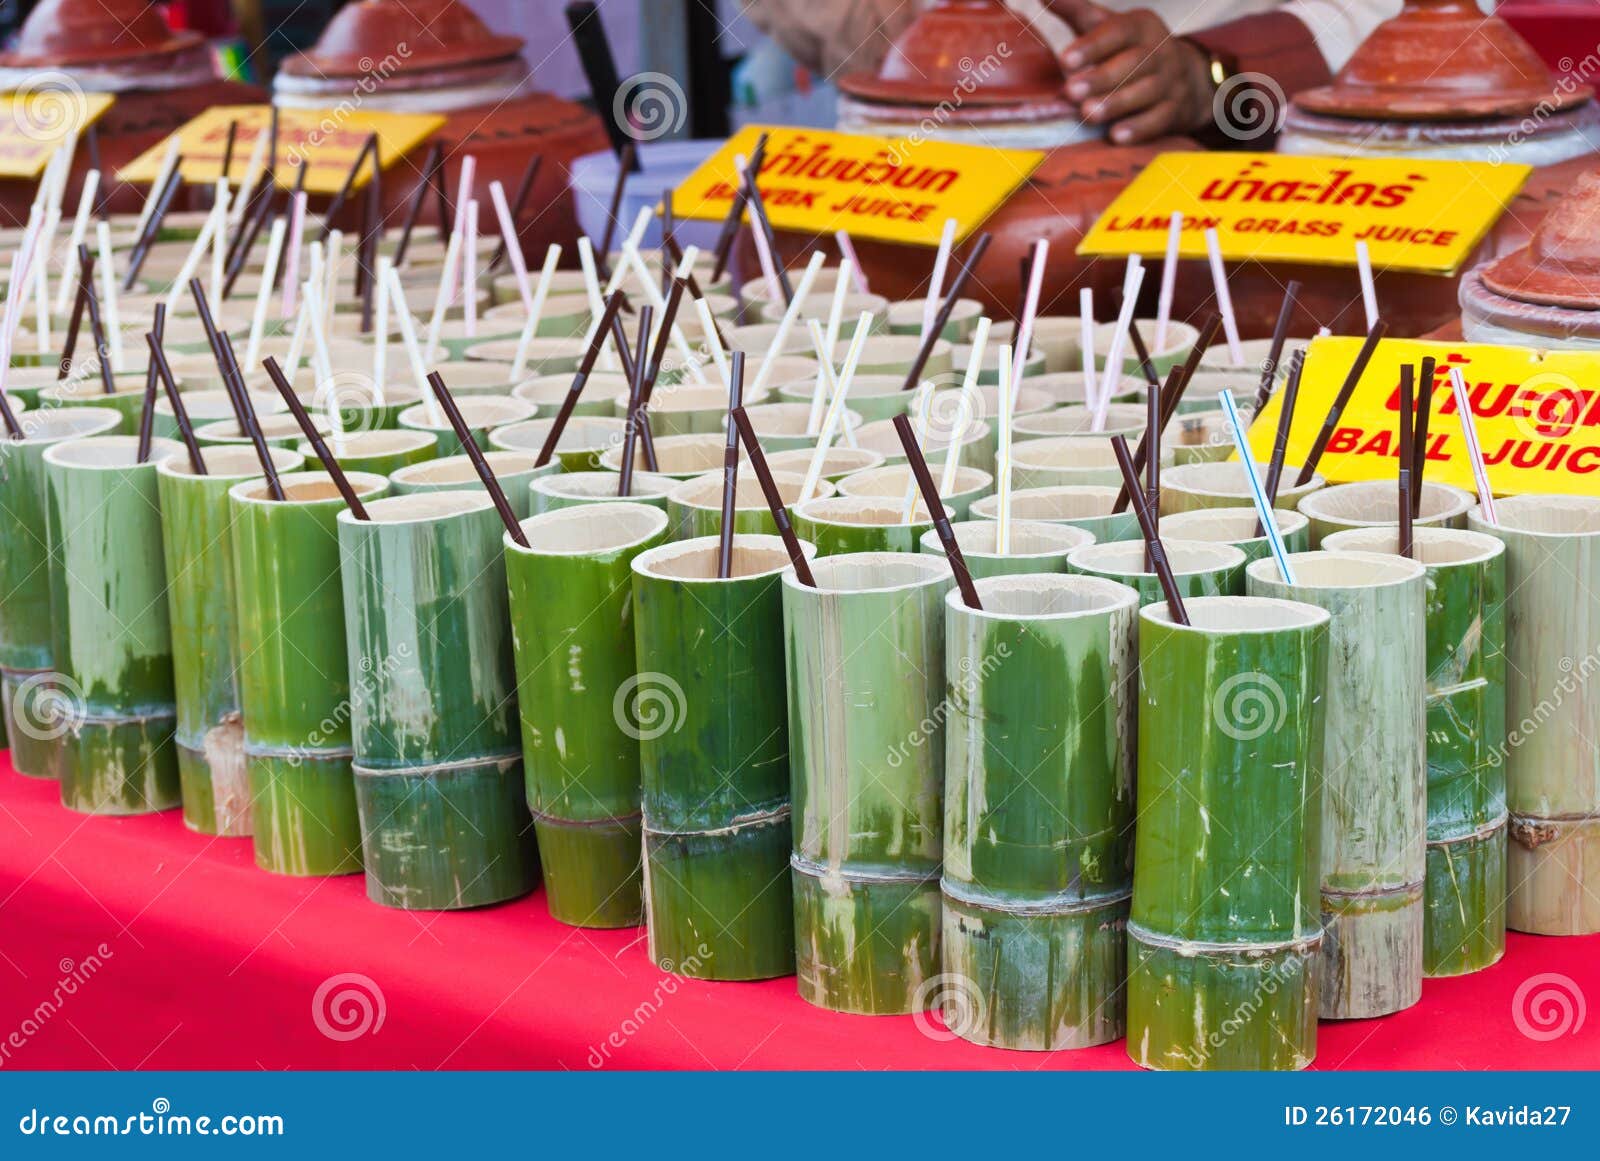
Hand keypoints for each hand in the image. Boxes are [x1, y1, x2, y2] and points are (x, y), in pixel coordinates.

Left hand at [1044, 0, 1214, 143]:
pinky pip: (1159, 119)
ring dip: (1116, 104)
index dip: (1092, 46)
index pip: (1117, 32)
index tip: (1065, 60)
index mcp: (1140, 26)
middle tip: (1070, 91)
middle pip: (1132, 64)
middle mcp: (1160, 50)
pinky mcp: (1175, 110)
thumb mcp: (1109, 27)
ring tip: (1087, 114)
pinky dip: (1139, 128)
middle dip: (1101, 78)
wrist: (1186, 78)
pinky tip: (1116, 136)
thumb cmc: (1130, 50)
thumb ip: (1078, 13)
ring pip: (1145, 92)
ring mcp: (1171, 81)